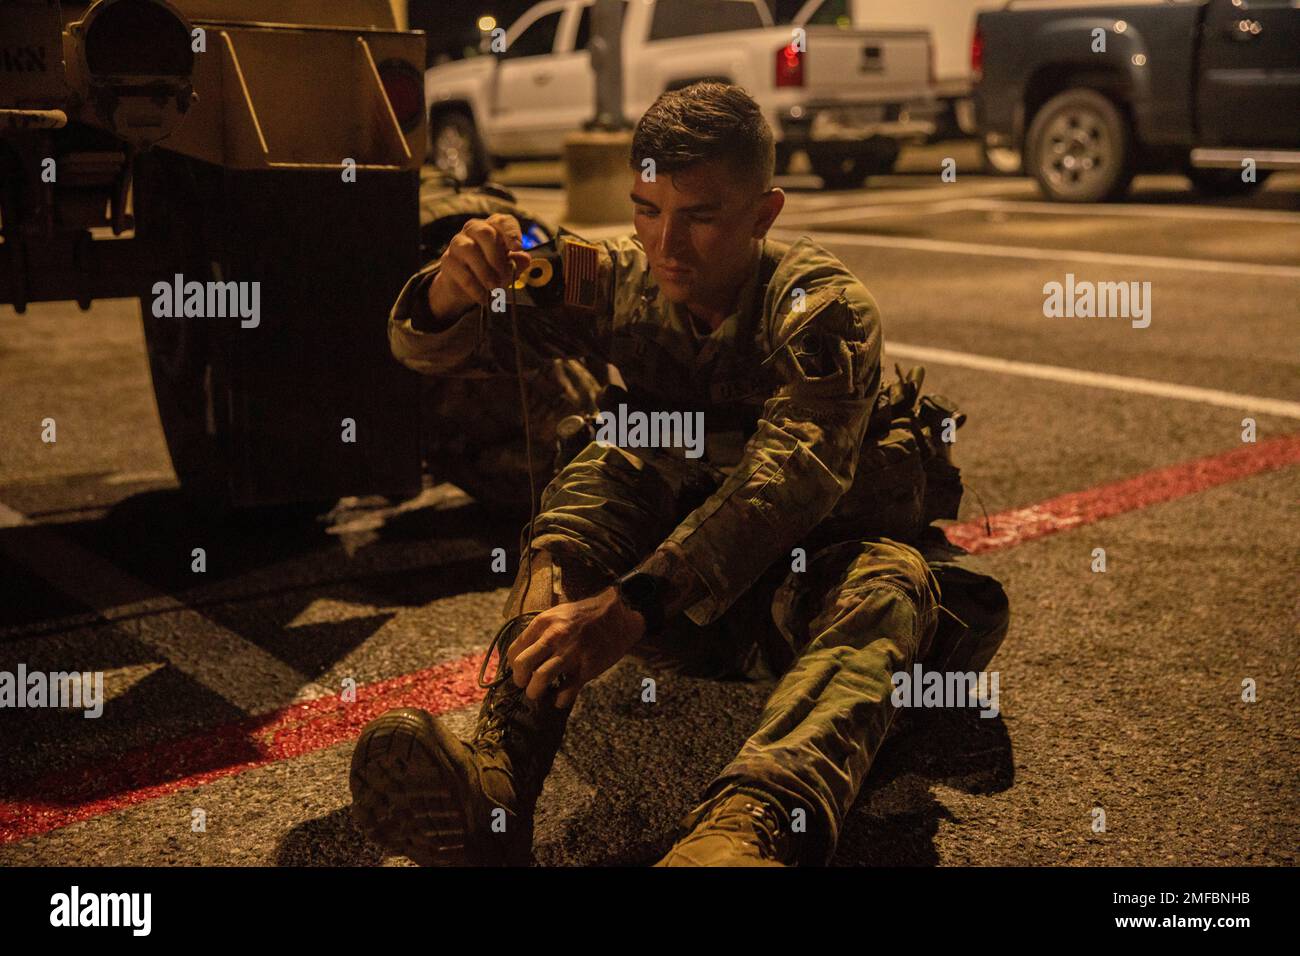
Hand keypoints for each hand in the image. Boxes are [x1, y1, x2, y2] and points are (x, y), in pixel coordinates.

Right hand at [428, 213, 532, 319]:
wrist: (464, 287)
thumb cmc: (490, 271)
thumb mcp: (507, 268)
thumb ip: (516, 263)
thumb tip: (525, 259)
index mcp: (492, 228)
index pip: (502, 221)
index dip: (511, 232)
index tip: (518, 247)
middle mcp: (474, 230)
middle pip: (485, 233)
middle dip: (497, 257)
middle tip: (504, 276)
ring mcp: (458, 243)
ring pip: (469, 249)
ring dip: (485, 271)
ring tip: (494, 288)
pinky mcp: (447, 260)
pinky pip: (461, 271)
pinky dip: (474, 287)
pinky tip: (483, 297)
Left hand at [507, 586, 646, 707]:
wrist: (619, 615)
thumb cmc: (586, 615)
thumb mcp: (558, 613)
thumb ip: (540, 630)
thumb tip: (522, 652)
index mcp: (544, 623)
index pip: (515, 650)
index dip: (513, 665)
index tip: (520, 671)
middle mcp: (554, 637)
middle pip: (522, 665)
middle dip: (519, 680)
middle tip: (524, 684)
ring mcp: (571, 653)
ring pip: (540, 679)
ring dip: (534, 692)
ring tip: (538, 693)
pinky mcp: (586, 668)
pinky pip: (566, 691)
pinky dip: (559, 700)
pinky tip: (560, 698)